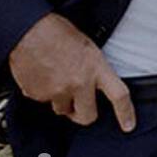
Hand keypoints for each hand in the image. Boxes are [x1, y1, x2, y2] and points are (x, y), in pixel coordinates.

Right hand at [8, 13, 134, 130]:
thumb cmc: (57, 32)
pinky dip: (43, 93)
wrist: (28, 30)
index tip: (128, 125)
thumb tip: (97, 81)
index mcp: (95, 67)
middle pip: (87, 116)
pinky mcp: (37, 95)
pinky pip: (42, 101)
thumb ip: (94, 68)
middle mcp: (79, 82)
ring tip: (56, 79)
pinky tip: (42, 75)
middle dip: (83, 114)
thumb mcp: (87, 46)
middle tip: (80, 106)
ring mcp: (57, 91)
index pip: (119, 95)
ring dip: (62, 101)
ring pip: (62, 110)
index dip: (125, 113)